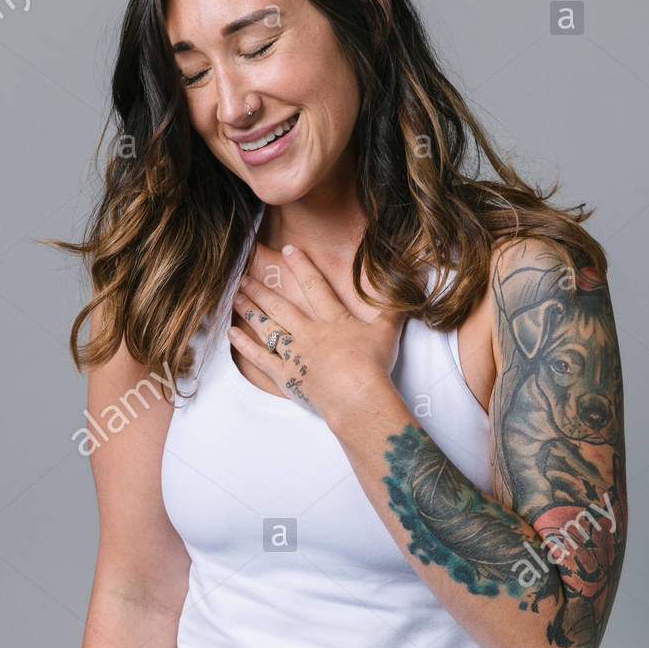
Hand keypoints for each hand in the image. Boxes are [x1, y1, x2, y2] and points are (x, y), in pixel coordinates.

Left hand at [229, 243, 405, 424]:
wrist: (356, 396)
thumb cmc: (374, 365)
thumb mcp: (389, 331)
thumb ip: (396, 306)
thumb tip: (417, 278)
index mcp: (332, 320)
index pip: (314, 286)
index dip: (301, 266)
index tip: (287, 251)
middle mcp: (309, 332)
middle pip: (281, 306)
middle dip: (262, 289)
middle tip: (243, 276)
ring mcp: (294, 353)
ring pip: (267, 327)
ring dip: (249, 310)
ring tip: (236, 296)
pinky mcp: (286, 375)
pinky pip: (260, 358)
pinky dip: (244, 345)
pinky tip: (231, 333)